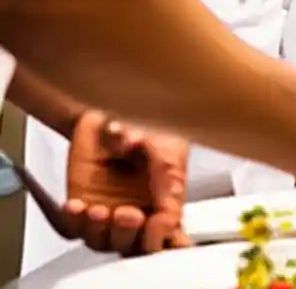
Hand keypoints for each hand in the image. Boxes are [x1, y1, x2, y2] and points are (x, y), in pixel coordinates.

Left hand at [64, 111, 190, 255]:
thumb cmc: (145, 120)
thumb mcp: (164, 137)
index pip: (168, 226)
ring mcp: (109, 207)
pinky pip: (75, 225)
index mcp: (166, 196)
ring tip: (97, 210)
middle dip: (129, 234)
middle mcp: (139, 207)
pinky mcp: (83, 203)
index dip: (162, 231)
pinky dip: (73, 220)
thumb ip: (164, 161)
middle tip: (127, 214)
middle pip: (135, 243)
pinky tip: (75, 206)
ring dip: (99, 230)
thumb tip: (158, 174)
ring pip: (103, 239)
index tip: (155, 223)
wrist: (109, 107)